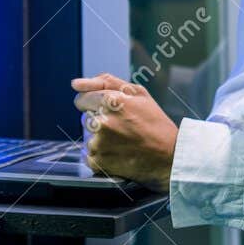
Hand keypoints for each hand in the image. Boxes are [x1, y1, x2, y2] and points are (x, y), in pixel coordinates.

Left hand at [72, 74, 177, 189]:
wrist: (168, 156)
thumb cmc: (155, 123)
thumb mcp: (139, 94)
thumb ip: (106, 82)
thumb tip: (75, 84)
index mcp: (111, 101)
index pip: (82, 99)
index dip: (95, 104)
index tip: (110, 112)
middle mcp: (102, 121)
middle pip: (87, 118)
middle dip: (101, 121)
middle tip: (125, 128)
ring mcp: (98, 143)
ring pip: (89, 137)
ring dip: (102, 139)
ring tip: (124, 142)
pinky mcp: (97, 161)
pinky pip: (90, 156)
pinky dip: (102, 155)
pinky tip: (120, 154)